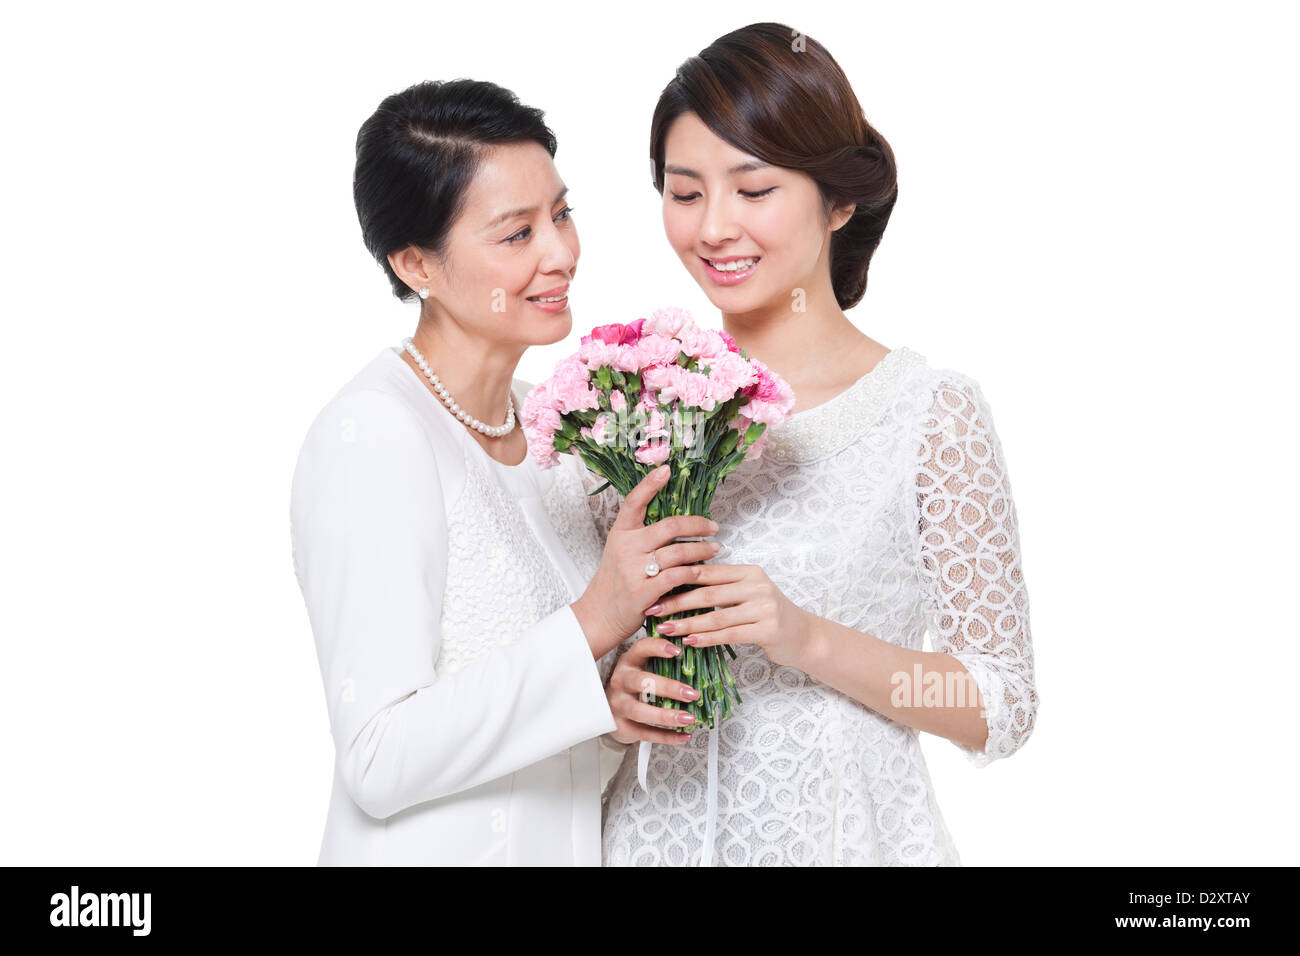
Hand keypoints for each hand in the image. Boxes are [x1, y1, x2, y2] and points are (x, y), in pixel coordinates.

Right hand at [572, 464, 719, 658]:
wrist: (597, 616)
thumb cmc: (614, 584)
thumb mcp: (620, 552)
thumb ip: (642, 536)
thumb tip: (675, 522)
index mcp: (620, 533)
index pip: (634, 501)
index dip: (650, 484)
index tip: (666, 470)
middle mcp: (626, 547)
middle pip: (669, 526)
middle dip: (697, 524)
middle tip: (713, 526)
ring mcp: (634, 569)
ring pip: (678, 552)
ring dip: (702, 549)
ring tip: (714, 549)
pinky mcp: (644, 591)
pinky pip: (678, 576)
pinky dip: (694, 573)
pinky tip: (702, 572)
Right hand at [605, 635, 698, 744]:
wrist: (607, 709)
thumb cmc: (633, 685)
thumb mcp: (641, 667)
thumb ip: (662, 662)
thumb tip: (697, 660)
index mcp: (628, 662)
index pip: (640, 649)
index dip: (658, 648)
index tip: (678, 651)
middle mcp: (621, 681)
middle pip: (641, 682)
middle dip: (668, 688)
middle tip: (692, 694)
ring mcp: (619, 705)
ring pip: (640, 711)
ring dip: (666, 716)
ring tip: (689, 718)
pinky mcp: (622, 726)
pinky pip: (645, 733)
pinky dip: (667, 737)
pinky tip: (684, 735)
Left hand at [645, 563, 813, 667]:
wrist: (803, 636)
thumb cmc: (767, 615)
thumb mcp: (747, 593)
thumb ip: (721, 587)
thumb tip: (676, 584)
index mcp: (748, 571)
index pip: (707, 571)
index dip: (678, 578)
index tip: (653, 586)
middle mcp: (758, 585)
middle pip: (708, 593)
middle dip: (676, 602)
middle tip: (651, 610)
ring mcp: (765, 607)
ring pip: (717, 616)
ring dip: (687, 624)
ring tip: (665, 629)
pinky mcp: (769, 629)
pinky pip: (730, 634)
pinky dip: (707, 638)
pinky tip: (689, 642)